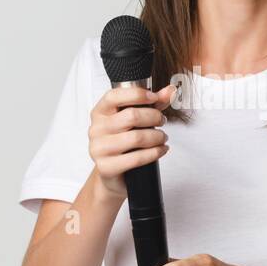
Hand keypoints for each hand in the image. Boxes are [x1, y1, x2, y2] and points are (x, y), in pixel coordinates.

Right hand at [88, 83, 177, 200]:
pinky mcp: (107, 167)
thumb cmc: (124, 143)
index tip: (154, 98)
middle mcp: (96, 129)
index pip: (114, 96)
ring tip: (162, 138)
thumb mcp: (136, 120)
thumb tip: (170, 90)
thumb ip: (152, 104)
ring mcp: (99, 149)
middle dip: (153, 117)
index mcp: (100, 112)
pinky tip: (161, 150)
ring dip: (157, 137)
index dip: (137, 95)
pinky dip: (154, 153)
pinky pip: (137, 158)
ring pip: (136, 138)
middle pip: (131, 116)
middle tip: (162, 121)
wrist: (114, 174)